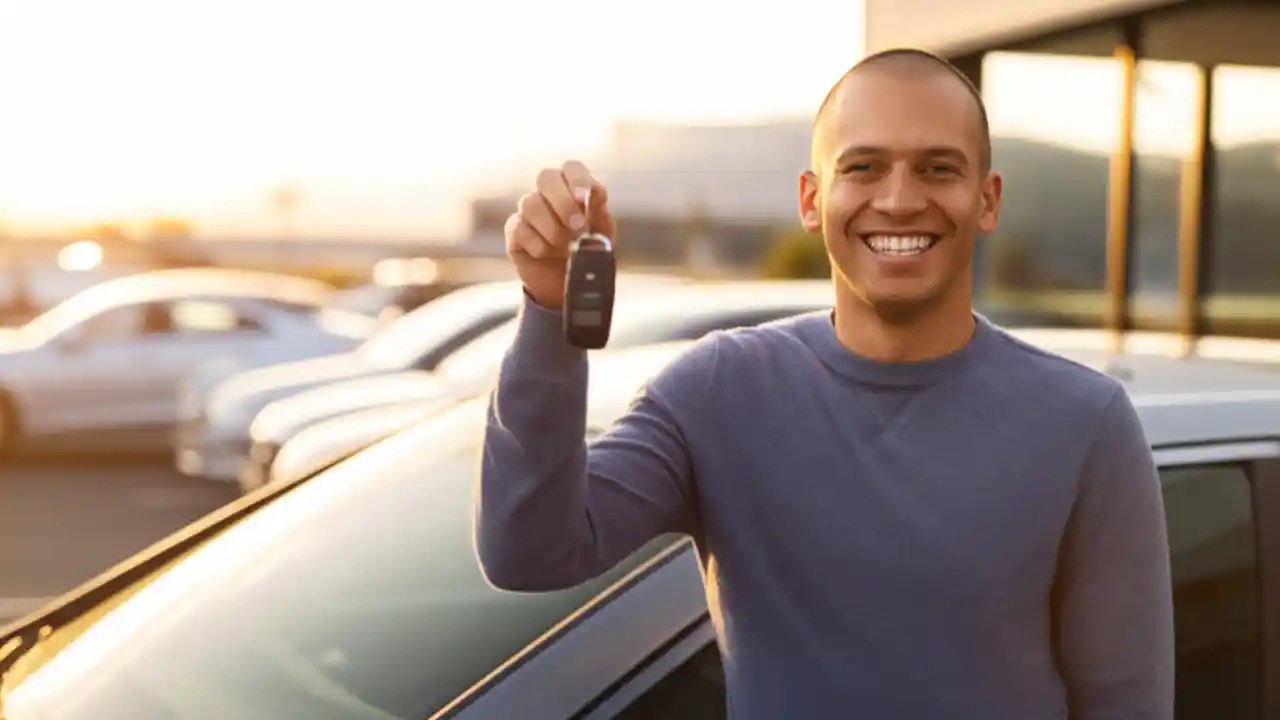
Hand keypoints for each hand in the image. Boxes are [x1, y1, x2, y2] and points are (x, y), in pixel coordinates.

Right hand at [504, 160, 615, 309]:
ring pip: (530, 203)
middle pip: (545, 177)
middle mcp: (548, 193)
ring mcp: (528, 210)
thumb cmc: (587, 250)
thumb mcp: (602, 233)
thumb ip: (598, 211)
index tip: (584, 197)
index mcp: (573, 187)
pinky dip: (537, 244)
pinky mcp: (514, 231)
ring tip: (566, 248)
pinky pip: (520, 229)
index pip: (571, 167)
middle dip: (562, 202)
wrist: (567, 283)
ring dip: (552, 228)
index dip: (577, 179)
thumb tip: (595, 192)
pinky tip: (547, 254)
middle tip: (577, 226)